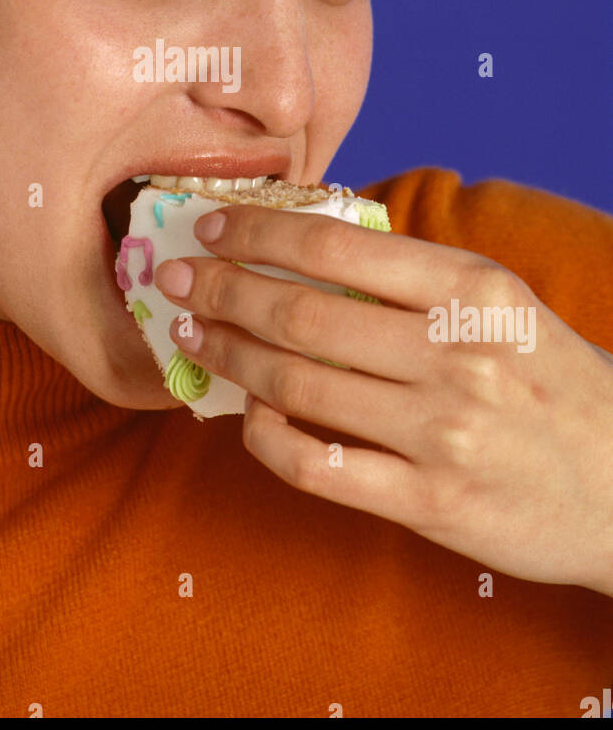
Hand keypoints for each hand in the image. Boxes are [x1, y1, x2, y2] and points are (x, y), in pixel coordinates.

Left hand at [153, 205, 612, 595]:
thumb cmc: (552, 382)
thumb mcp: (504, 306)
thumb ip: (417, 277)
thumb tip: (305, 247)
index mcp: (475, 292)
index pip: (335, 248)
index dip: (257, 233)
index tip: (213, 225)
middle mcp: (456, 358)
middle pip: (301, 316)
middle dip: (222, 290)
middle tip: (178, 279)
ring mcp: (442, 435)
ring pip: (295, 387)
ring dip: (228, 356)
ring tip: (195, 335)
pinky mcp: (430, 504)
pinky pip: (316, 465)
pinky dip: (264, 437)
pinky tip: (248, 415)